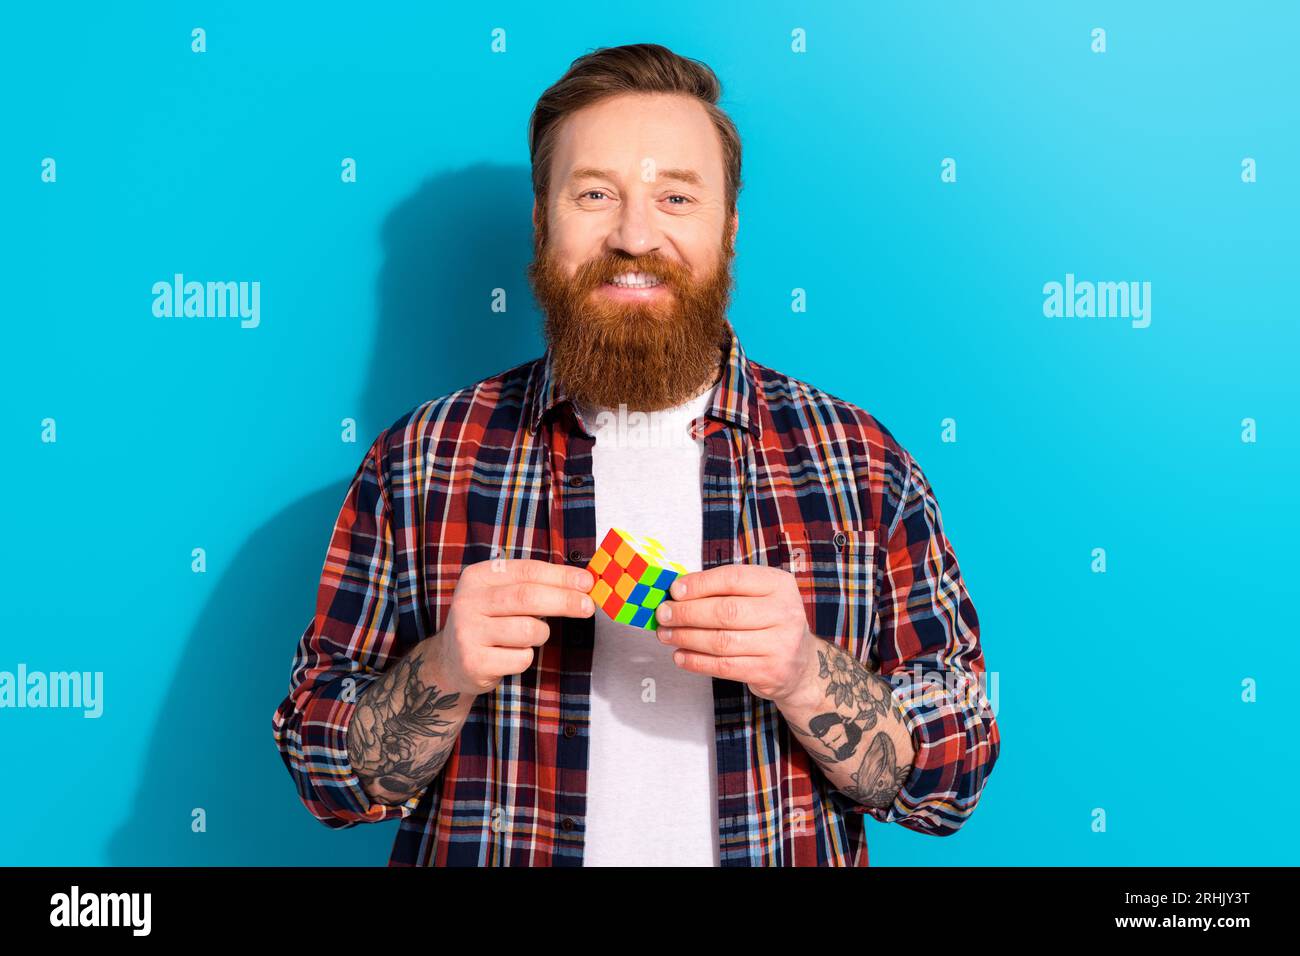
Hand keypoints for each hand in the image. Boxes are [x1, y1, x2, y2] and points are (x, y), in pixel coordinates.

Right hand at [427, 559, 594, 696]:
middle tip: (588, 606)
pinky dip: (526, 657)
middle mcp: (469, 602)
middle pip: (529, 597)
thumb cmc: (489, 622)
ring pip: (528, 630)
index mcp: (478, 576)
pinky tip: (510, 655)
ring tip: (528, 636)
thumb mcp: (501, 594)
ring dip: (541, 635)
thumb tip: (582, 583)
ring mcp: (468, 633)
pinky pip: (521, 658)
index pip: (528, 571)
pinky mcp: (474, 662)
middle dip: (565, 601)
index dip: (561, 576)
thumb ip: (534, 585)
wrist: (450, 661)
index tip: (587, 582)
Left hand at [654, 563, 816, 705]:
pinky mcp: (770, 671)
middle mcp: (784, 612)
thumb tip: (678, 592)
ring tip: (667, 635)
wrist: (801, 664)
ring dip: (687, 638)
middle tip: (663, 614)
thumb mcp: (758, 596)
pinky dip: (697, 662)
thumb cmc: (769, 623)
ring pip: (722, 641)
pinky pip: (724, 666)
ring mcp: (780, 644)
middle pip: (725, 611)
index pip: (733, 579)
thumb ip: (724, 591)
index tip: (675, 591)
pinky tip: (681, 656)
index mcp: (779, 584)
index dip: (700, 584)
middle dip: (687, 613)